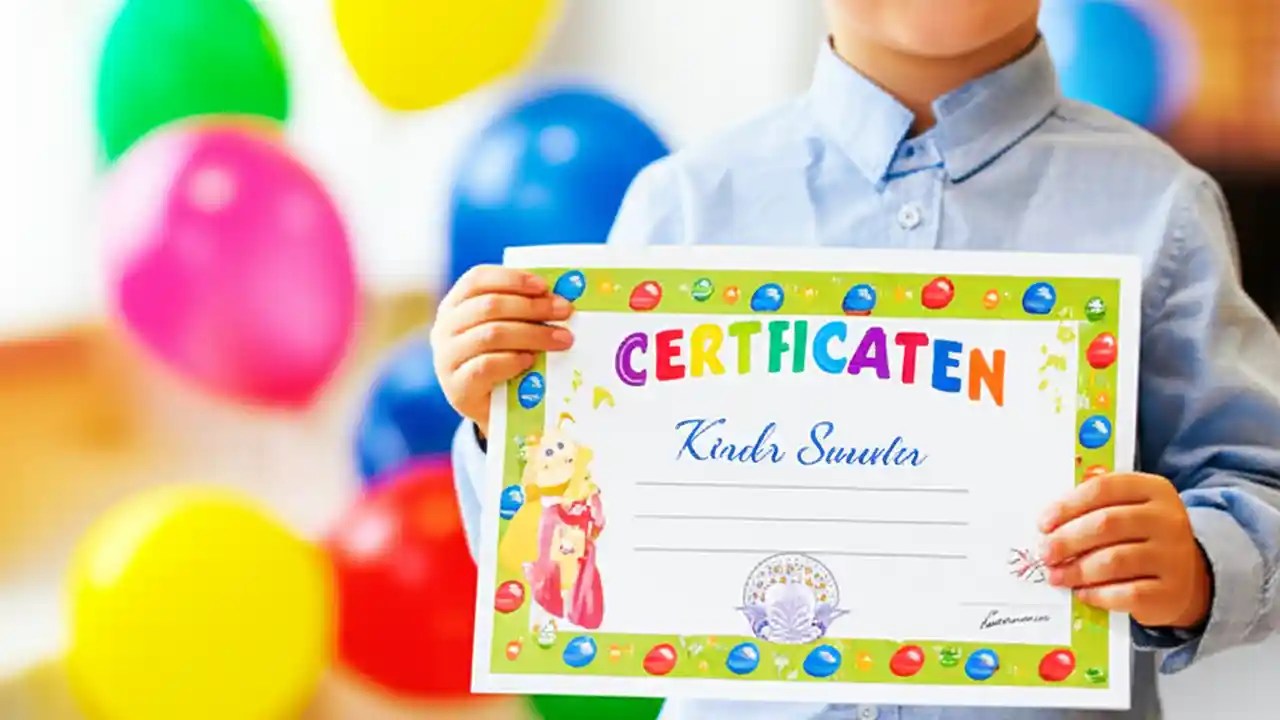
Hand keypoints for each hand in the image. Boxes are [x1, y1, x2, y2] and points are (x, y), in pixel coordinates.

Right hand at [430, 266, 573, 437]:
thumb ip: (521, 310)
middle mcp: (445, 328)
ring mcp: (447, 358)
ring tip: (562, 339)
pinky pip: (486, 366)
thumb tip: (557, 296)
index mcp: (455, 305)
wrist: (492, 411)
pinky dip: (513, 360)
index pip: (477, 280)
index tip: (544, 286)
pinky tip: (531, 360)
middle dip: (532, 306)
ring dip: (532, 334)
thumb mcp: (508, 330)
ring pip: (491, 334)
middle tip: (564, 311)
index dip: (511, 279)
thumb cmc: (503, 360)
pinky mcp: (457, 387)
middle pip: (489, 306)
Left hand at [1038, 472, 1211, 629]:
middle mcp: (1168, 520)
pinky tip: (1082, 593)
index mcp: (1153, 490)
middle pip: (1106, 524)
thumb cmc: (1140, 538)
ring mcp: (1174, 556)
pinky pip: (1128, 593)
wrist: (1185, 577)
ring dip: (1077, 570)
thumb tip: (1049, 525)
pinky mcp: (1172, 591)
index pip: (1103, 488)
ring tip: (1056, 576)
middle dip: (1067, 540)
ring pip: (1114, 560)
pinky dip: (1099, 594)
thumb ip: (1093, 508)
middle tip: (1045, 553)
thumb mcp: (1126, 511)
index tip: (1043, 523)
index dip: (1067, 506)